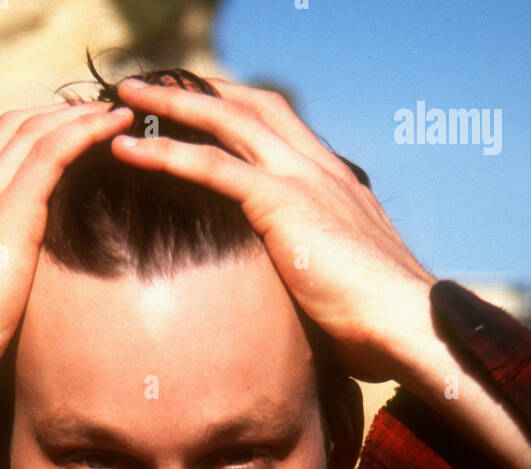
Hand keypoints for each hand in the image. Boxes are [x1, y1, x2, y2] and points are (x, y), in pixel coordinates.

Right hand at [0, 100, 134, 420]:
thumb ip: (2, 301)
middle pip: (15, 129)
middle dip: (62, 114)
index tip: (77, 137)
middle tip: (106, 114)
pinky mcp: (5, 216)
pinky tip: (117, 127)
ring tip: (121, 113)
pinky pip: (50, 153)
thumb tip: (27, 324)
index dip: (39, 136)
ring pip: (33, 131)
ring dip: (80, 115)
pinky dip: (86, 131)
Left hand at [110, 77, 434, 381]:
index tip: (203, 108)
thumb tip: (292, 299)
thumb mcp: (340, 285)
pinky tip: (128, 148)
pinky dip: (166, 153)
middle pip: (253, 106)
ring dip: (172, 103)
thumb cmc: (376, 322)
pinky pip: (213, 166)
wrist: (403, 323)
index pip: (281, 128)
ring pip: (228, 121)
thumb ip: (312, 272)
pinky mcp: (283, 202)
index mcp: (336, 184)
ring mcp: (302, 179)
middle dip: (202, 89)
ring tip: (126, 95)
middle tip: (155, 84)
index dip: (240, 110)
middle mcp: (319, 169)